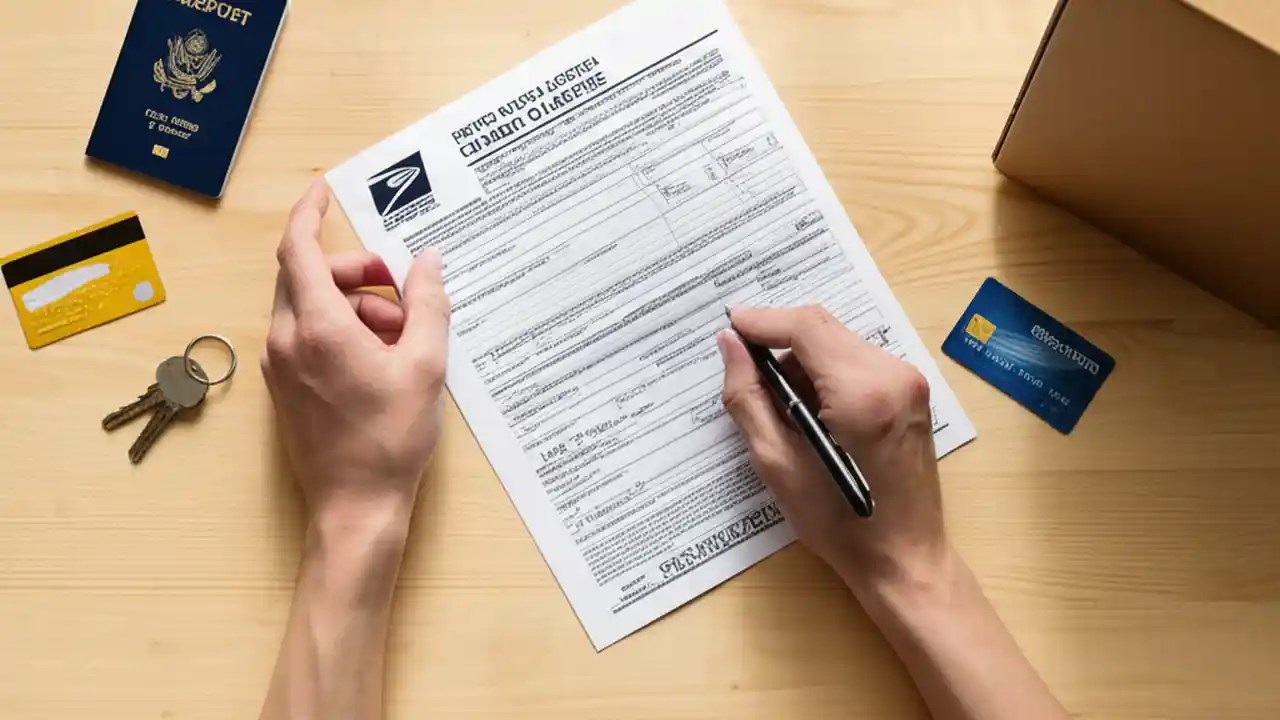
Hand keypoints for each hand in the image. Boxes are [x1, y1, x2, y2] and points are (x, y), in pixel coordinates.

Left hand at [262, 180, 451, 535]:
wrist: (356, 508)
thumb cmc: (390, 440)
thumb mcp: (426, 366)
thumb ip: (429, 305)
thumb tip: (428, 262)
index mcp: (317, 329)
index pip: (299, 249)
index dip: (310, 213)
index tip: (325, 192)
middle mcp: (286, 342)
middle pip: (309, 276)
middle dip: (356, 271)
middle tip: (401, 289)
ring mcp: (280, 367)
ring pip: (311, 307)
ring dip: (355, 305)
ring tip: (403, 336)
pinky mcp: (285, 388)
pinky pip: (309, 337)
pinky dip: (343, 331)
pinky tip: (382, 358)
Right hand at [719, 305, 945, 594]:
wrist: (905, 558)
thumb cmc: (839, 524)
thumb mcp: (777, 464)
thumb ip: (748, 398)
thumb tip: (730, 346)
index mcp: (861, 393)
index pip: (806, 327)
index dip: (762, 321)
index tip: (729, 326)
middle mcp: (893, 375)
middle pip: (823, 328)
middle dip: (780, 339)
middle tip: (746, 369)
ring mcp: (909, 382)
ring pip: (840, 342)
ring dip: (803, 359)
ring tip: (780, 405)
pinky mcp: (912, 393)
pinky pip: (858, 362)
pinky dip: (827, 373)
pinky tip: (811, 411)